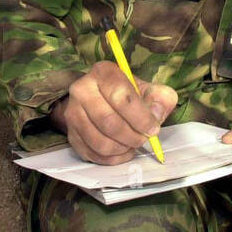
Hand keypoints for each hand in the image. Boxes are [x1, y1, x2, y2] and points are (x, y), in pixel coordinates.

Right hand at [50, 62, 177, 164]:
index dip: (140, 117)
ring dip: (123, 148)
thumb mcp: (148, 89)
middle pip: (109, 122)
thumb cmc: (127, 94)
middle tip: (144, 138)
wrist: (100, 99)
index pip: (120, 96)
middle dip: (132, 136)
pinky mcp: (71, 134)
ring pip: (100, 142)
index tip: (153, 128)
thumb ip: (160, 99)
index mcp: (103, 72)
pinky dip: (113, 158)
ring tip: (133, 143)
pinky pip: (94, 154)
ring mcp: (73, 113)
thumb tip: (156, 114)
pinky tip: (123, 150)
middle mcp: (82, 89)